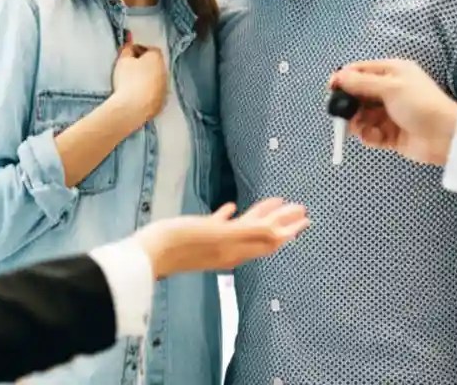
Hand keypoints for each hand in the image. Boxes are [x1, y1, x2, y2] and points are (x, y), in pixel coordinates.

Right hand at [111, 36, 166, 122]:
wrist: (132, 108)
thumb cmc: (128, 82)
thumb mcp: (122, 60)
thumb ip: (127, 49)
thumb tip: (129, 47)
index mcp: (157, 58)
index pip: (149, 49)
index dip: (137, 51)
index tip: (129, 55)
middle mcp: (165, 72)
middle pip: (154, 64)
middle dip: (143, 65)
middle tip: (129, 69)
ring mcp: (164, 88)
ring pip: (155, 80)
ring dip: (146, 80)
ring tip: (131, 85)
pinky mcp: (161, 102)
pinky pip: (154, 94)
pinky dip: (147, 94)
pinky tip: (135, 97)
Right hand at [134, 198, 309, 278]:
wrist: (149, 253)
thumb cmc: (182, 241)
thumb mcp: (220, 235)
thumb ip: (250, 233)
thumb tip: (280, 232)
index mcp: (237, 249)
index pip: (272, 238)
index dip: (290, 228)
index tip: (306, 217)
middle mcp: (230, 249)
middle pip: (264, 234)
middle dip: (282, 221)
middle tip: (299, 207)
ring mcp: (216, 243)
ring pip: (246, 228)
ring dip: (262, 216)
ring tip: (275, 202)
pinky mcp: (200, 236)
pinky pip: (222, 225)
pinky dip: (232, 216)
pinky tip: (232, 208)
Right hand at [329, 59, 456, 165]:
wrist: (446, 137)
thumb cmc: (421, 105)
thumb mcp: (391, 88)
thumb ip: (361, 83)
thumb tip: (338, 76)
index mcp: (392, 72)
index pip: (360, 71)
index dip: (344, 79)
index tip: (331, 89)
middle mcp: (389, 91)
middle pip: (357, 95)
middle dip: (349, 105)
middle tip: (342, 114)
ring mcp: (389, 113)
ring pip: (361, 116)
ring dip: (357, 123)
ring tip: (361, 128)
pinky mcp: (390, 133)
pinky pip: (370, 133)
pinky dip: (368, 136)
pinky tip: (374, 137)